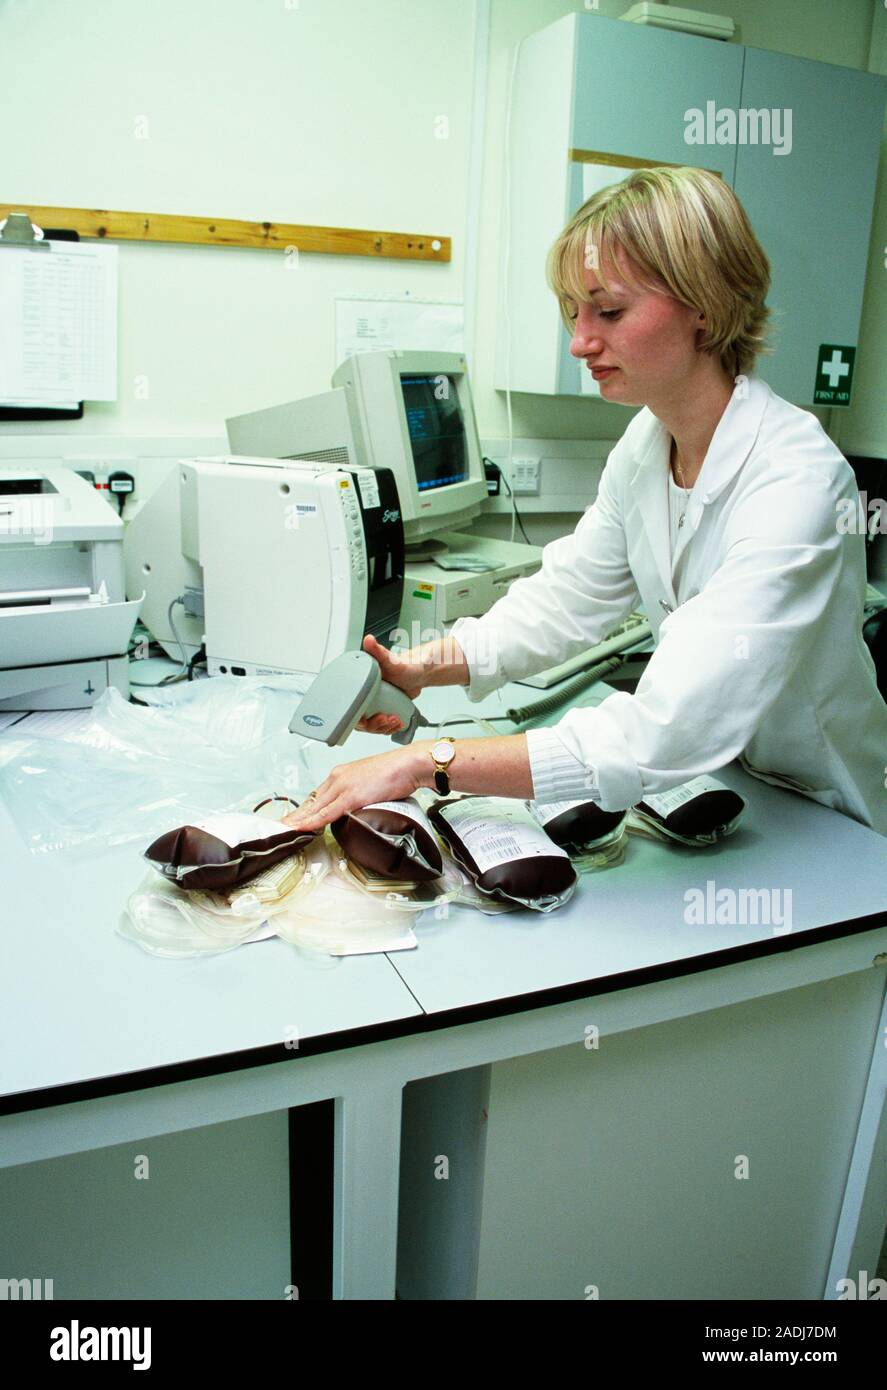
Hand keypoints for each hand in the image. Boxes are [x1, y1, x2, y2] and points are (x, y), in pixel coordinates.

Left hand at [282, 745, 427, 831]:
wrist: (408, 764)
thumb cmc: (397, 772)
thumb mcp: (372, 782)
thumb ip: (361, 793)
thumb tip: (359, 806)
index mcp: (342, 773)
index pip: (318, 794)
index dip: (306, 808)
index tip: (296, 816)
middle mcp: (338, 777)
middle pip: (312, 800)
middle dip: (296, 815)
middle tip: (282, 825)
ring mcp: (342, 786)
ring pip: (314, 807)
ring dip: (298, 820)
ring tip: (285, 829)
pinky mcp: (350, 796)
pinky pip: (326, 813)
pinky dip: (311, 821)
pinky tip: (301, 827)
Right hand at [357, 633, 423, 734]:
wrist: (419, 673)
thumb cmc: (404, 665)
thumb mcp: (390, 659)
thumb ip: (377, 651)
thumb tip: (368, 640)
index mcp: (360, 683)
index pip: (349, 705)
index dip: (356, 716)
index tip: (366, 718)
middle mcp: (364, 694)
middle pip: (359, 719)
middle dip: (373, 724)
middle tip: (385, 719)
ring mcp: (373, 704)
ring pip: (370, 724)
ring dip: (382, 727)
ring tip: (394, 720)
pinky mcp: (382, 710)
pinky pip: (380, 725)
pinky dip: (388, 727)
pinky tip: (396, 723)